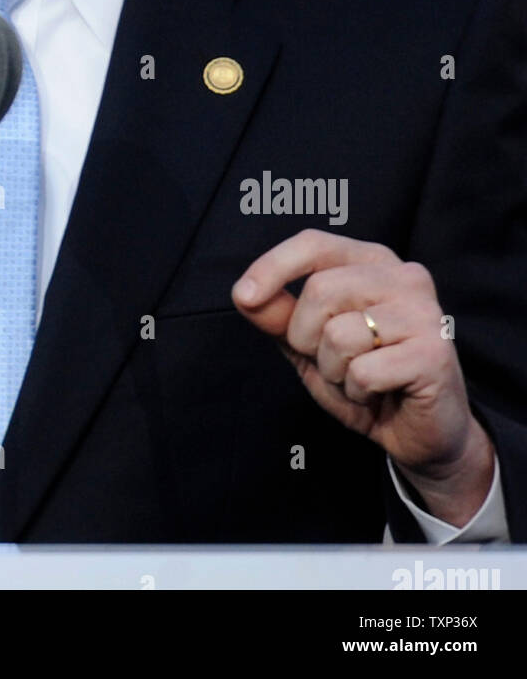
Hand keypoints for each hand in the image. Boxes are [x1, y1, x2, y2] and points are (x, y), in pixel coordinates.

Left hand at [231, 230, 494, 526]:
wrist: (420, 434)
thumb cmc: (365, 379)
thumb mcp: (309, 344)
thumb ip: (278, 316)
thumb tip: (244, 294)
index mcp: (372, 261)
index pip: (314, 244)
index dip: (273, 266)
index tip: (243, 296)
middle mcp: (404, 276)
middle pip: (320, 290)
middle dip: (306, 337)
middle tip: (332, 360)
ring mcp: (424, 313)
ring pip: (339, 334)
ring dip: (334, 370)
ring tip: (360, 378)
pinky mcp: (434, 353)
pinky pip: (363, 371)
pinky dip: (358, 392)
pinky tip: (381, 393)